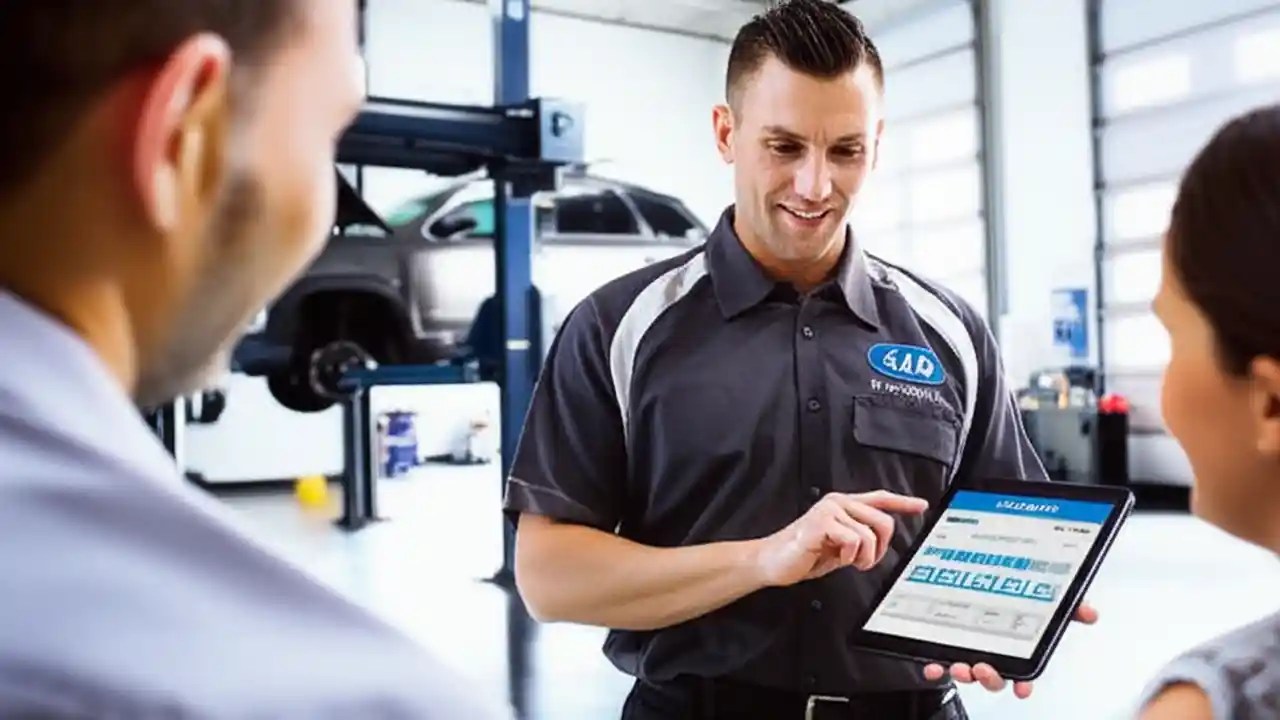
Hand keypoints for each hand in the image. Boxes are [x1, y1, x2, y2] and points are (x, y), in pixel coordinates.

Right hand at [753, 490, 928, 586]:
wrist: (773, 561)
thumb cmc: (804, 554)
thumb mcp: (840, 546)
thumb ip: (858, 538)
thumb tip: (879, 543)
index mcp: (843, 505)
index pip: (879, 499)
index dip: (903, 502)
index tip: (921, 505)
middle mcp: (838, 502)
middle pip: (883, 521)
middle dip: (880, 548)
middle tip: (864, 561)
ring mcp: (829, 510)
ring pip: (870, 535)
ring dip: (864, 557)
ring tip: (847, 561)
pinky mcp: (821, 522)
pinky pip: (853, 540)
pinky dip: (849, 556)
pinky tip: (835, 557)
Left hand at [922, 602, 1098, 697]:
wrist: (966, 569)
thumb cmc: (1006, 586)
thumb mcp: (1042, 591)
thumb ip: (1065, 602)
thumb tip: (1090, 612)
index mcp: (1015, 642)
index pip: (1023, 670)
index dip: (1024, 683)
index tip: (1022, 690)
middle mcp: (990, 649)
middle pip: (992, 674)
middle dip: (988, 677)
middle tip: (983, 668)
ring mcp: (965, 647)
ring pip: (965, 670)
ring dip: (962, 673)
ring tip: (959, 666)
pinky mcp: (942, 642)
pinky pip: (938, 660)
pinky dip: (934, 666)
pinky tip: (932, 665)